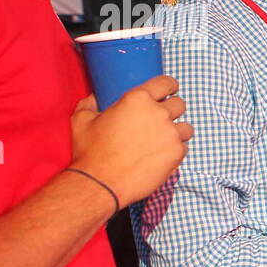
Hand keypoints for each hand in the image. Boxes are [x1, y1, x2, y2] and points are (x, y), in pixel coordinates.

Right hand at [69, 75, 192, 205]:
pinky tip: (160, 156)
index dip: (169, 86)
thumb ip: (90, 104)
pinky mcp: (177, 153)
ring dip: (177, 131)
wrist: (100, 183)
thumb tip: (94, 98)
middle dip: (172, 110)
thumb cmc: (89, 151)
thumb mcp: (81, 120)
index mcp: (137, 99)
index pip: (166, 83)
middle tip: (160, 120)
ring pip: (185, 127)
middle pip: (180, 104)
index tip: (169, 91)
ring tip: (162, 140)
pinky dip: (175, 150)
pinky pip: (183, 147)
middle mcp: (158, 113)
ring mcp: (170, 134)